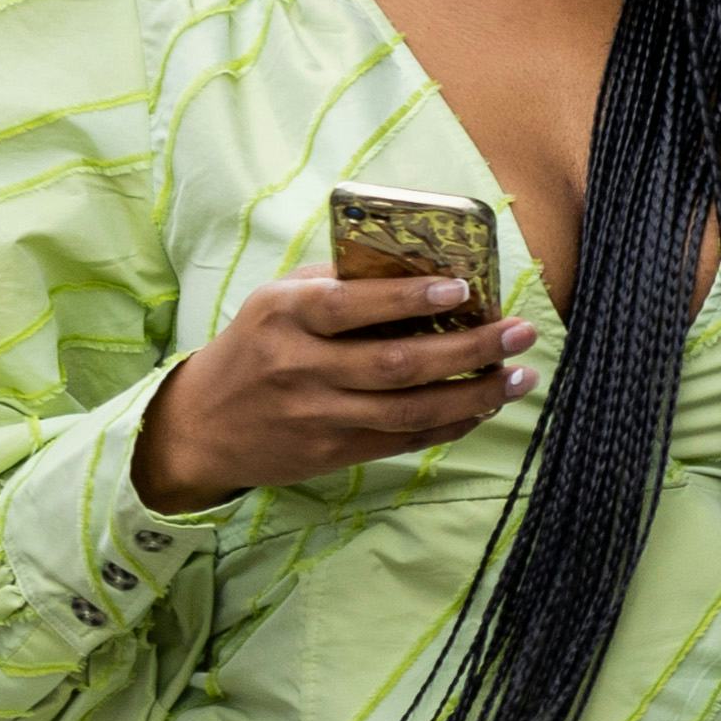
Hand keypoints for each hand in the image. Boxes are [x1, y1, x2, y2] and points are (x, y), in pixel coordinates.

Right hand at [135, 271, 534, 509]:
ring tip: (519, 376)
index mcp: (285, 316)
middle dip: (468, 348)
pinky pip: (403, 440)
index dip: (410, 299)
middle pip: (397, 363)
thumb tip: (414, 266)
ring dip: (474, 394)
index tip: (461, 288)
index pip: (352, 306)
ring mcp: (319, 416)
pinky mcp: (332, 454)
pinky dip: (450, 424)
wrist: (202, 427)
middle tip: (517, 333)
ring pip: (410, 410)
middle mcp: (301, 367)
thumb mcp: (275, 300)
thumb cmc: (252, 349)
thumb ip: (334, 284)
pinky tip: (484, 407)